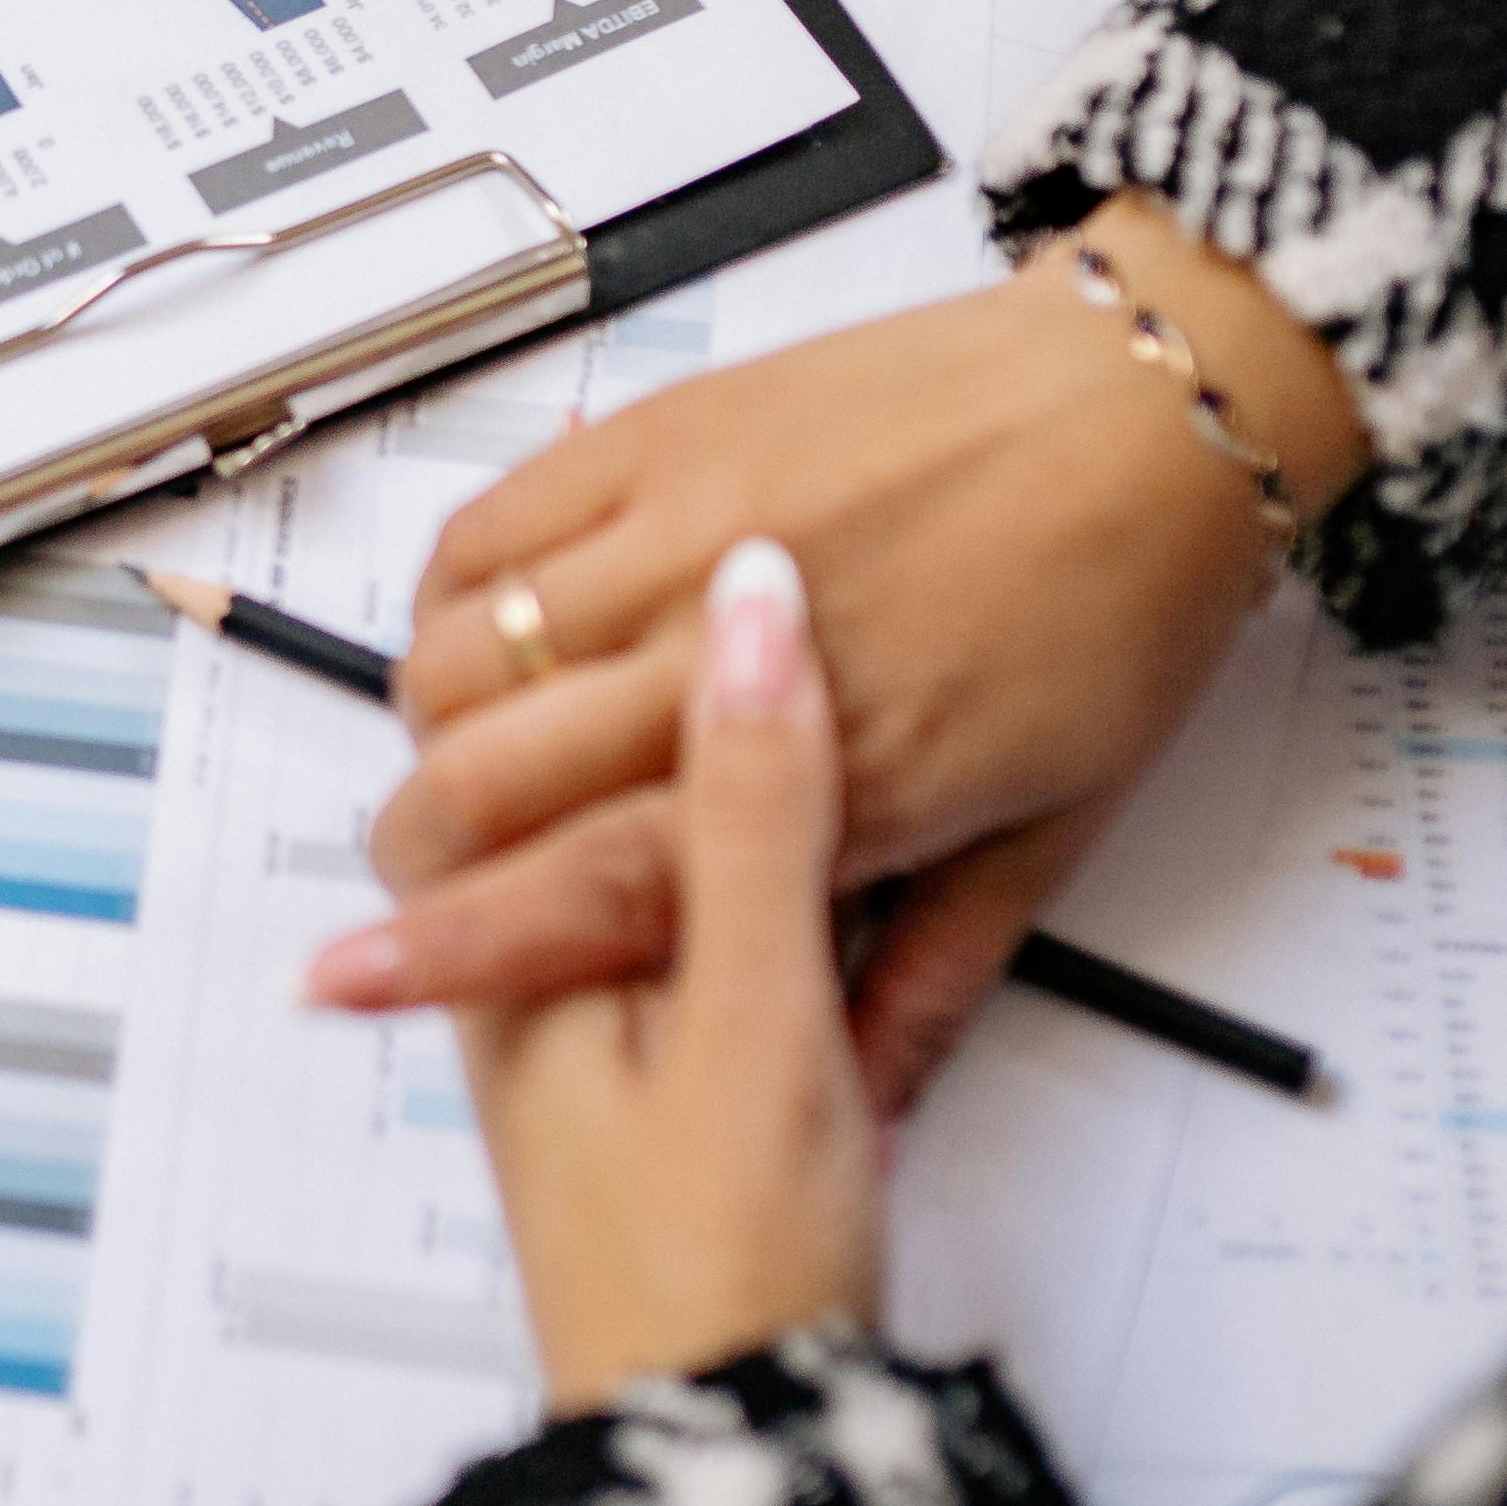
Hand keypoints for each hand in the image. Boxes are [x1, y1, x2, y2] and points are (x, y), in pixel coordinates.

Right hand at [321, 203, 1365, 1109]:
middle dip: (419, 837)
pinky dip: (454, 589)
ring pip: (467, 648)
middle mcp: (740, 664)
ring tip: (471, 745)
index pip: (590, 891)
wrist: (1151, 406)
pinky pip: (494, 523)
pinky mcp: (670, 437)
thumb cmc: (1118, 605)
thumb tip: (866, 1099)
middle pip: (493, 772)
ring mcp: (693, 534)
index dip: (450, 948)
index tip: (355, 980)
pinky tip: (490, 623)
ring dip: (437, 717)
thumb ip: (932, 978)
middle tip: (421, 861)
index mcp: (840, 789)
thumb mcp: (1048, 833)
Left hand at [456, 535, 883, 1414]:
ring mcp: (602, 1061)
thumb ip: (753, 813)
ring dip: (702, 811)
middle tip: (734, 605)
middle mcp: (531, 1002)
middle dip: (621, 721)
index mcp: (511, 957)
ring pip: (632, 879)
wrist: (752, 1472)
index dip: (560, 652)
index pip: (480, 755)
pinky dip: (752, 900)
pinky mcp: (681, 1111)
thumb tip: (749, 615)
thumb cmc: (725, 1274)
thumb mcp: (757, 1012)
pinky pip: (694, 956)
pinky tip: (832, 882)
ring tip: (801, 716)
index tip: (663, 563)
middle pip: (557, 809)